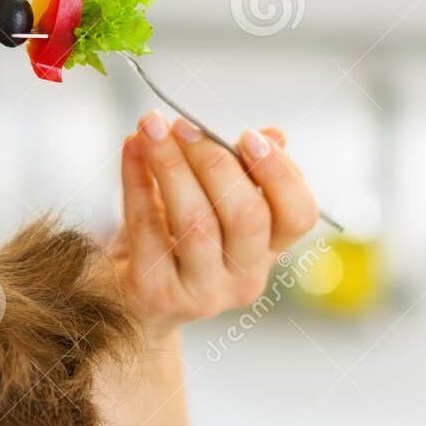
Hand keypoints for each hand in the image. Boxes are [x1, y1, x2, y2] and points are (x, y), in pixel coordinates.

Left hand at [110, 110, 319, 337]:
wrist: (128, 299)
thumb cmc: (175, 240)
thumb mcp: (216, 205)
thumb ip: (244, 172)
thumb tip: (272, 134)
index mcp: (269, 251)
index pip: (298, 215)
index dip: (280, 173)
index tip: (248, 134)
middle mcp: (244, 278)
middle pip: (247, 217)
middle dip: (215, 162)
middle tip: (185, 126)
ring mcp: (202, 292)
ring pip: (196, 222)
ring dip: (172, 165)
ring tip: (152, 128)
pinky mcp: (157, 293)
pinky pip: (147, 227)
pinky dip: (135, 180)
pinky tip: (131, 148)